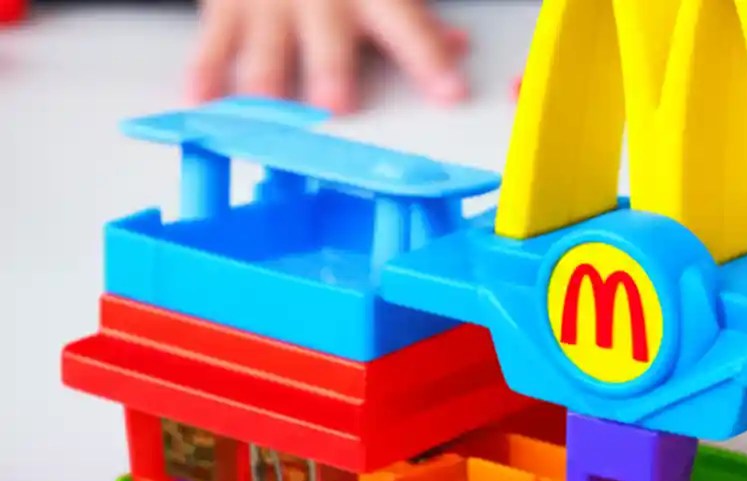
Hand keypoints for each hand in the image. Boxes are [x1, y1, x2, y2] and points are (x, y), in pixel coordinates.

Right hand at [188, 0, 468, 113]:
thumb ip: (416, 18)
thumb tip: (456, 46)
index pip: (407, 27)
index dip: (429, 59)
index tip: (449, 91)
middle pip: (329, 36)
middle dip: (333, 69)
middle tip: (337, 104)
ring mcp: (271, 3)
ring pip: (267, 46)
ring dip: (268, 82)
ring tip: (266, 112)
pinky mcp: (227, 7)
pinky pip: (215, 43)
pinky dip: (205, 73)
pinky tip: (199, 100)